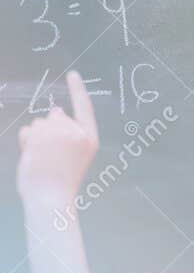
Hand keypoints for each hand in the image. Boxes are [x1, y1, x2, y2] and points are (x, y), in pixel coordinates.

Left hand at [17, 71, 98, 208]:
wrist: (50, 198)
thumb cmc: (63, 182)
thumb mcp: (75, 156)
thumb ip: (68, 134)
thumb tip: (56, 111)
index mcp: (89, 139)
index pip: (85, 109)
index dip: (78, 91)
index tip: (73, 74)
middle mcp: (75, 132)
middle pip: (57, 114)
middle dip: (49, 128)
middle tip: (51, 155)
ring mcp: (56, 131)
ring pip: (39, 122)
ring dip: (36, 138)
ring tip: (43, 159)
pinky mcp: (38, 133)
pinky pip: (27, 129)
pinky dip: (26, 142)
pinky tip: (33, 157)